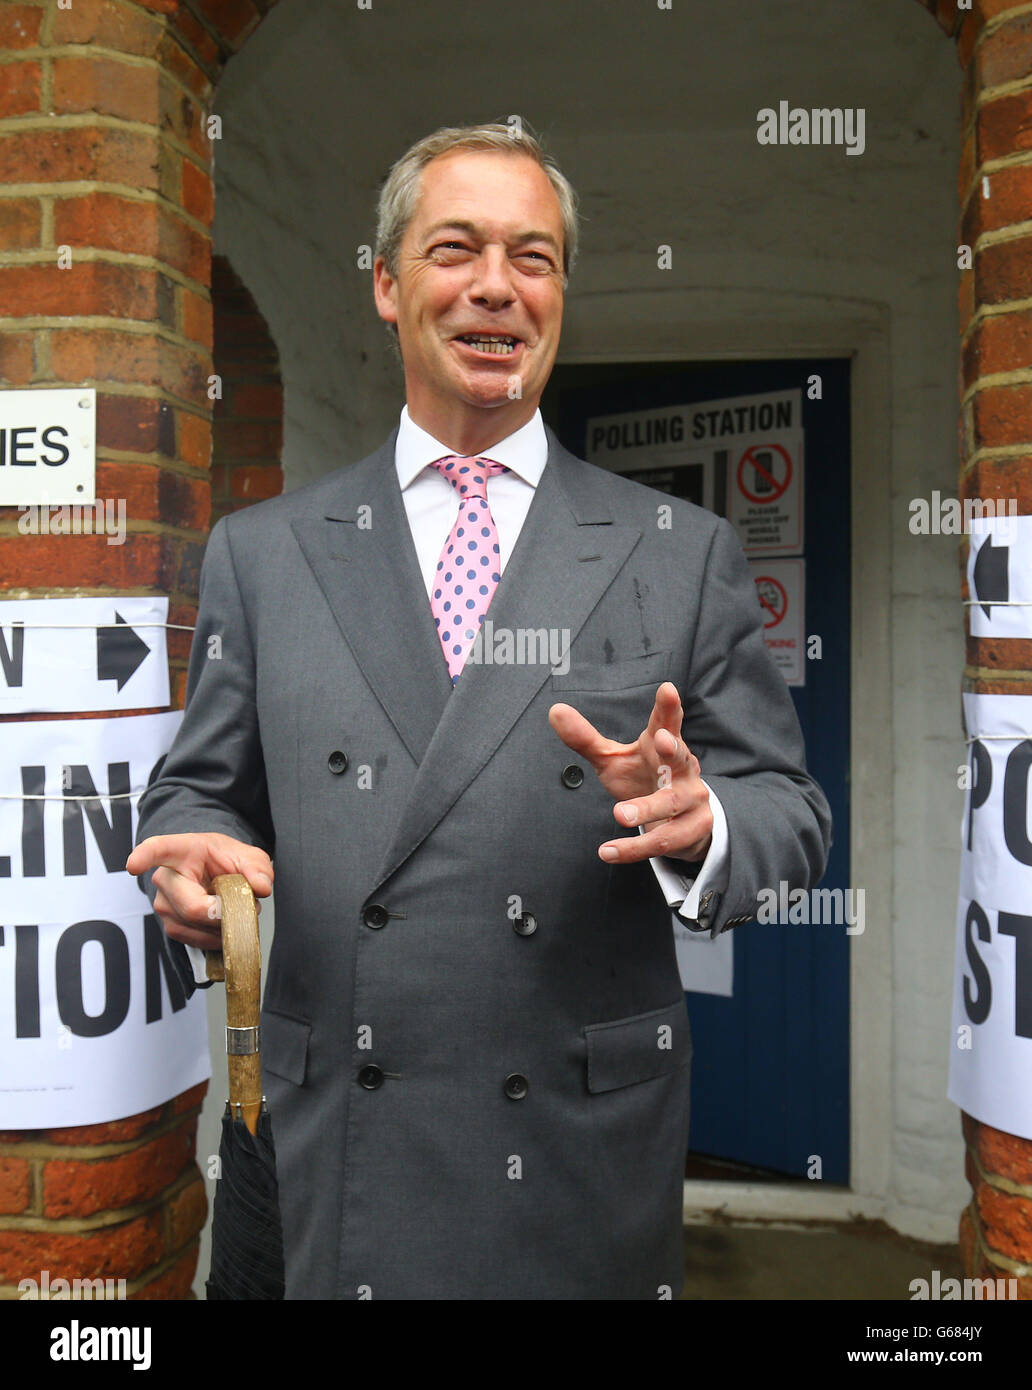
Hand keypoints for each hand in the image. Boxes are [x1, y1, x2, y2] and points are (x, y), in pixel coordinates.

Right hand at [125, 833, 273, 949]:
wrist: (216, 874)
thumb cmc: (225, 861)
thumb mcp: (246, 856)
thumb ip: (257, 867)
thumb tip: (260, 887)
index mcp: (179, 851)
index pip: (156, 850)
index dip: (143, 857)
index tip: (134, 866)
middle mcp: (164, 879)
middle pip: (193, 908)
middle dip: (226, 912)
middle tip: (245, 903)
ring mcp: (164, 906)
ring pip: (197, 928)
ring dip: (225, 925)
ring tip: (234, 908)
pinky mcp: (172, 927)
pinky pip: (198, 941)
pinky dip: (218, 936)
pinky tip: (225, 923)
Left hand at [548, 681, 712, 865]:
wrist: (683, 822)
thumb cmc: (644, 779)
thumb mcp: (614, 760)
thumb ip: (586, 739)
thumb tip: (554, 710)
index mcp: (664, 745)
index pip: (667, 722)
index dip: (667, 707)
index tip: (667, 689)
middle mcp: (684, 769)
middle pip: (679, 758)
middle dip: (672, 749)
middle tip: (662, 739)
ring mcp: (692, 799)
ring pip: (670, 804)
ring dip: (646, 809)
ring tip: (620, 814)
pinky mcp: (692, 830)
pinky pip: (662, 841)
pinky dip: (633, 849)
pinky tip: (608, 851)